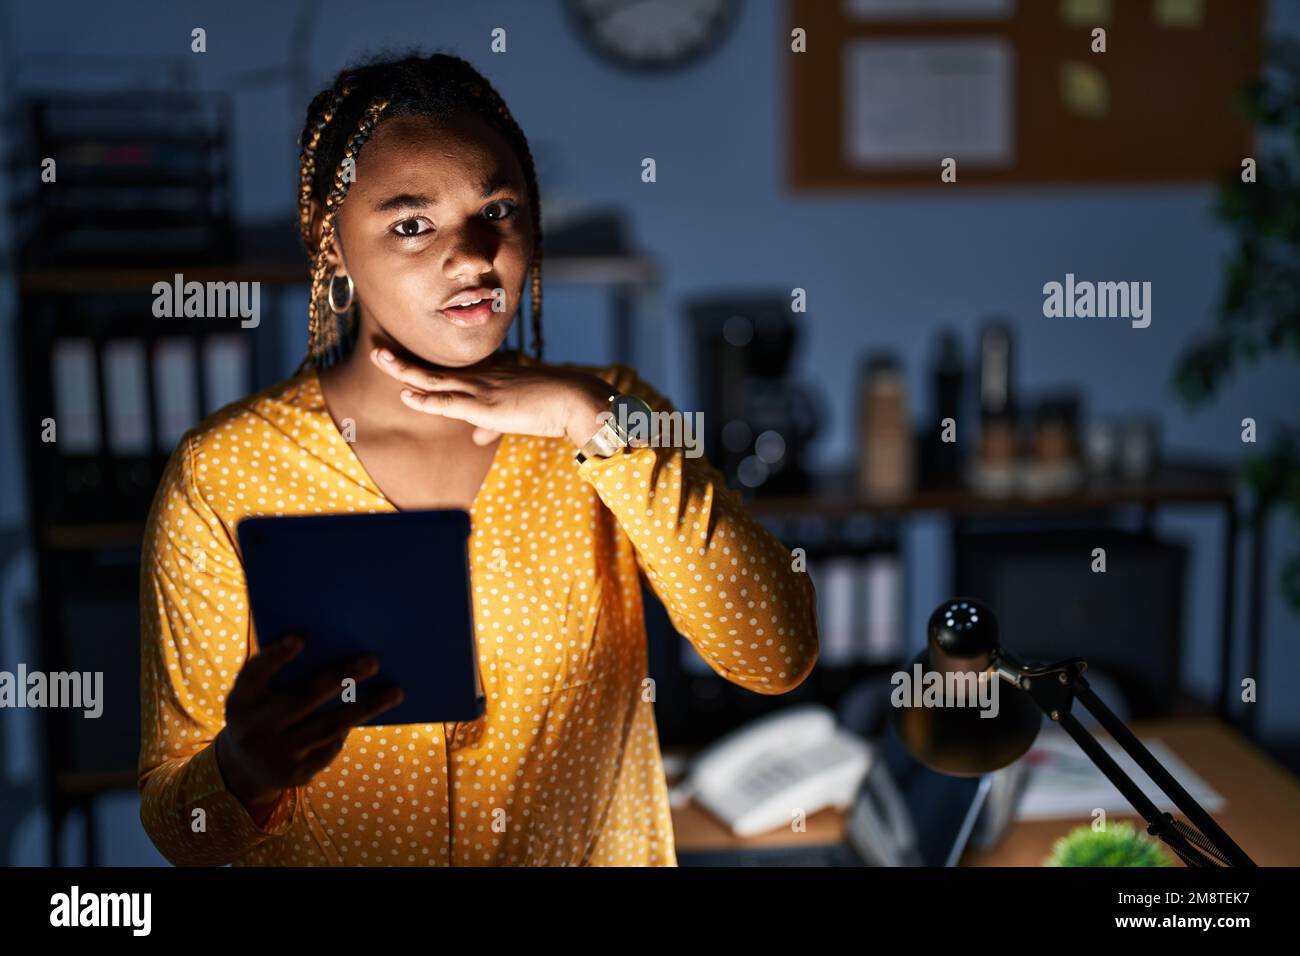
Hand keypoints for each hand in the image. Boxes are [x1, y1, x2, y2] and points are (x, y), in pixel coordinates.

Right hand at [214, 635, 403, 817]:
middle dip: (340, 678)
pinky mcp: (295, 775)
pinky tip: (372, 711)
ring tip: (395, 691)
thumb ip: (281, 674)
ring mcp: (273, 755)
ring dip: (365, 707)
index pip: (254, 674)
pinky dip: (350, 727)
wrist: (245, 769)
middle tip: (373, 660)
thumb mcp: (258, 696)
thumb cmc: (263, 713)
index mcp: (240, 701)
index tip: (301, 638)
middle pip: (302, 699)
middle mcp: (251, 730)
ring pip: (327, 726)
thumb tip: (338, 646)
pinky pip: (330, 747)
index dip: (275, 657)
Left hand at [370, 347, 611, 448]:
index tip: (399, 360)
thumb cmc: (553, 406)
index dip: (422, 368)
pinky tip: (406, 396)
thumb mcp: (518, 414)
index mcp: (489, 377)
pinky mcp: (486, 407)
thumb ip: (491, 426)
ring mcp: (482, 390)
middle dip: (403, 360)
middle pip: (433, 369)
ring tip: (378, 358)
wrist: (574, 399)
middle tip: (377, 349)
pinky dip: (426, 399)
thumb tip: (475, 438)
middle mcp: (481, 377)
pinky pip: (449, 403)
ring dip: (404, 370)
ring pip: (434, 379)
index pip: (448, 372)